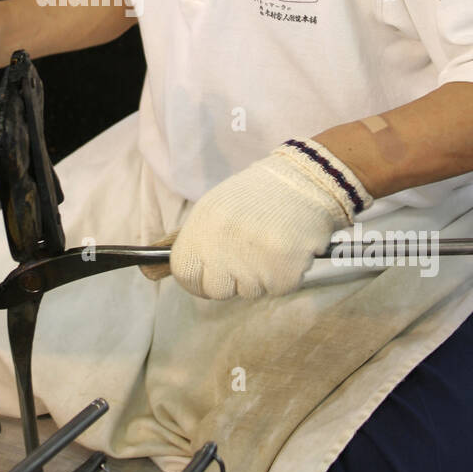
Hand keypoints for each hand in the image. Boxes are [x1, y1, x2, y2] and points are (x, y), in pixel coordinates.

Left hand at [169, 139, 372, 299]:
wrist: (306, 180)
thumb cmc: (260, 195)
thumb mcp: (217, 207)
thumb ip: (196, 239)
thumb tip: (166, 272)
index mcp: (202, 226)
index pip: (184, 273)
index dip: (196, 277)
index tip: (208, 274)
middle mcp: (222, 246)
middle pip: (214, 290)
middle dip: (229, 282)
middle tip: (247, 259)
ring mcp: (252, 262)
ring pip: (248, 291)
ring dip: (259, 276)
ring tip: (271, 244)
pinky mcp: (281, 273)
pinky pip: (276, 289)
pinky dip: (284, 275)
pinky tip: (288, 248)